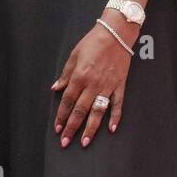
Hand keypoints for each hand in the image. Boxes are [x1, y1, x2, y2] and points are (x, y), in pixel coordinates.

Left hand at [50, 20, 134, 147]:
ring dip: (90, 128)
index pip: (67, 101)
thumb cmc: (93, 42)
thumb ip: (65, 74)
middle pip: (80, 110)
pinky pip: (117, 104)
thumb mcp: (74, 55)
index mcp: (79, 76)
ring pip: (97, 112)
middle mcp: (92, 84)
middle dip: (71, 128)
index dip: (61, 116)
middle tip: (65, 142)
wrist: (116, 34)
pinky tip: (111, 129)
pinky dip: (115, 117)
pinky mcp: (119, 85)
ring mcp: (107, 86)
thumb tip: (56, 88)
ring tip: (85, 142)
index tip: (57, 128)